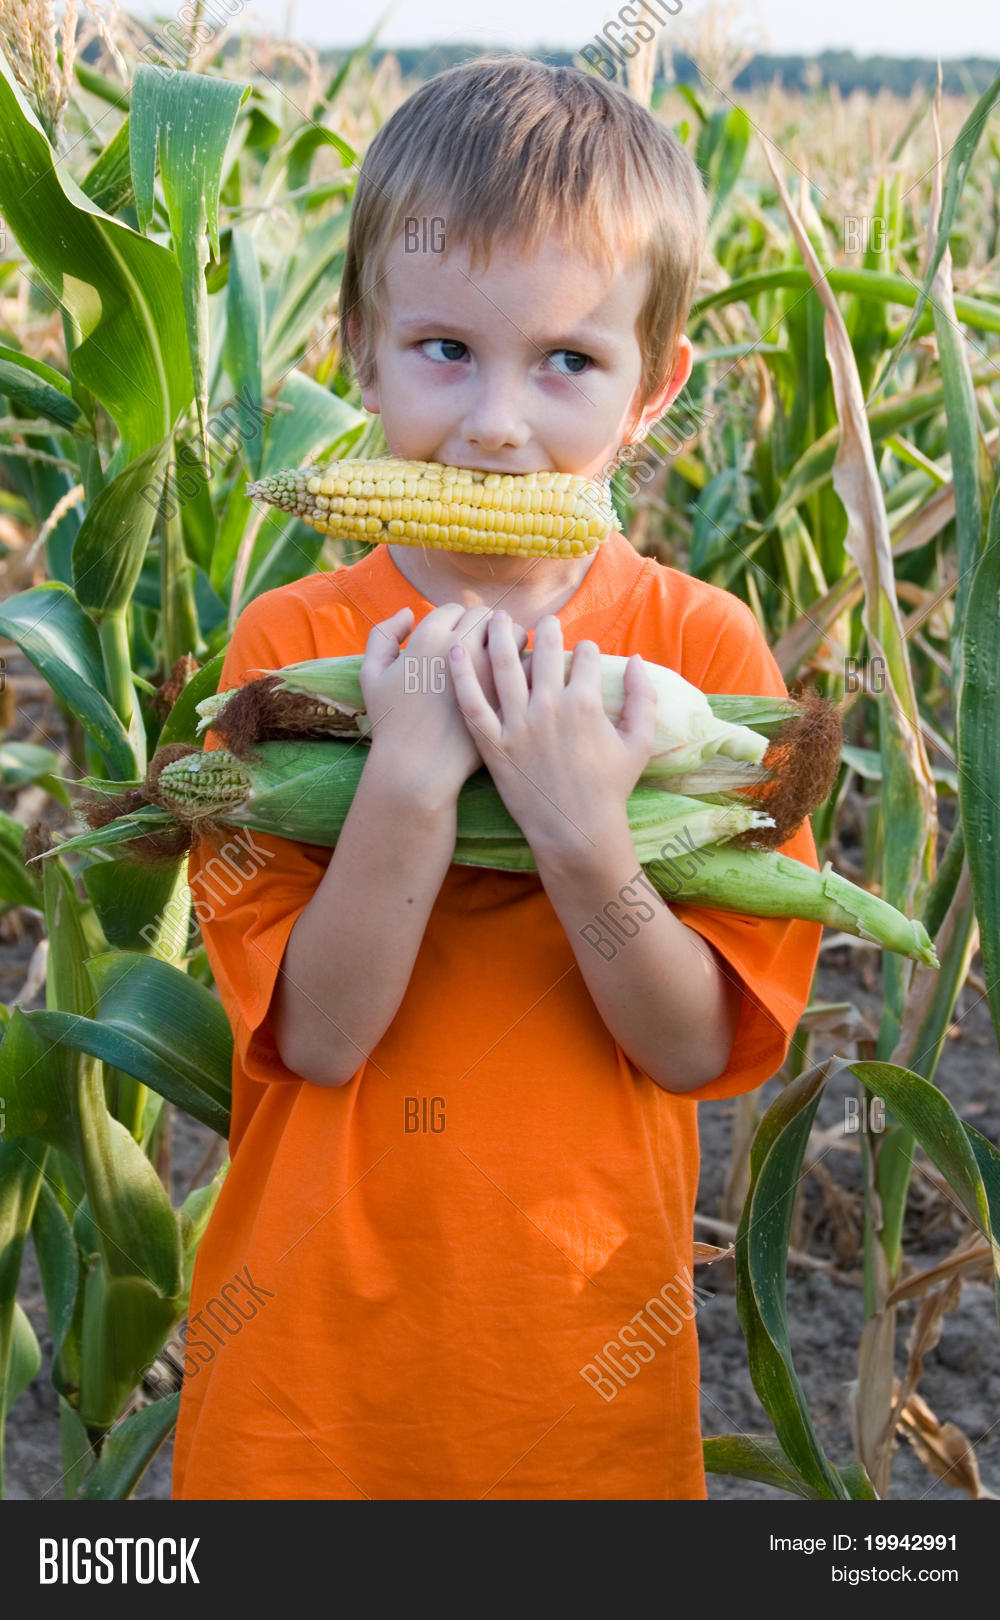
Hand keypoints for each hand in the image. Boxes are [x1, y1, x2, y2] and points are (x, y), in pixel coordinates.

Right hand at [360, 603, 526, 797]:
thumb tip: (408, 612)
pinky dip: (524, 665)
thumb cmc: (391, 723)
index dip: (456, 622)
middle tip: (483, 644)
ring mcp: (489, 670)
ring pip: (513, 634)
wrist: (416, 768)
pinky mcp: (509, 693)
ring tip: (503, 657)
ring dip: (510, 640)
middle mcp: (462, 646)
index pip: (456, 610)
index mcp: (429, 637)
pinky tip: (516, 679)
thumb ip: (383, 634)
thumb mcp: (372, 675)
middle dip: (484, 627)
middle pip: (485, 616)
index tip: (457, 637)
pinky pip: (527, 663)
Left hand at [448, 611, 657, 861]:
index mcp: (585, 703)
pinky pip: (471, 704)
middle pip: (544, 650)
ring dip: (498, 635)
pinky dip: (460, 676)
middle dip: (545, 628)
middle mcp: (549, 707)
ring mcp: (517, 725)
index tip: (581, 649)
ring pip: (503, 666)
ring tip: (496, 619)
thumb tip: (637, 658)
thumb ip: (644, 696)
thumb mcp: (639, 742)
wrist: (576, 831)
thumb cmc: (610, 789)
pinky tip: (455, 652)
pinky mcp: (493, 744)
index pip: (584, 655)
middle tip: (541, 620)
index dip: (584, 648)